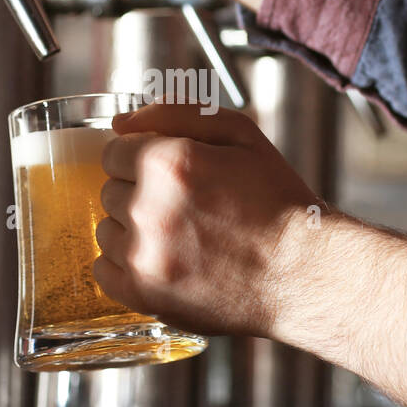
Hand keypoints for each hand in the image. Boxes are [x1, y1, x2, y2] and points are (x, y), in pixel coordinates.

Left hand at [95, 101, 406, 406]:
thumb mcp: (240, 133)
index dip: (143, 158)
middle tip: (184, 207)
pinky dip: (125, 266)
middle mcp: (149, 208)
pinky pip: (103, 272)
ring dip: (132, 230)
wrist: (303, 273)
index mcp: (169, 162)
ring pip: (106, 230)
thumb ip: (174, 113)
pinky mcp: (145, 294)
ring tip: (178, 237)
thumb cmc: (277, 201)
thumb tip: (120, 122)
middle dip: (139, 193)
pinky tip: (162, 261)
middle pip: (109, 190)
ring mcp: (144, 255)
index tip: (170, 174)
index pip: (113, 151)